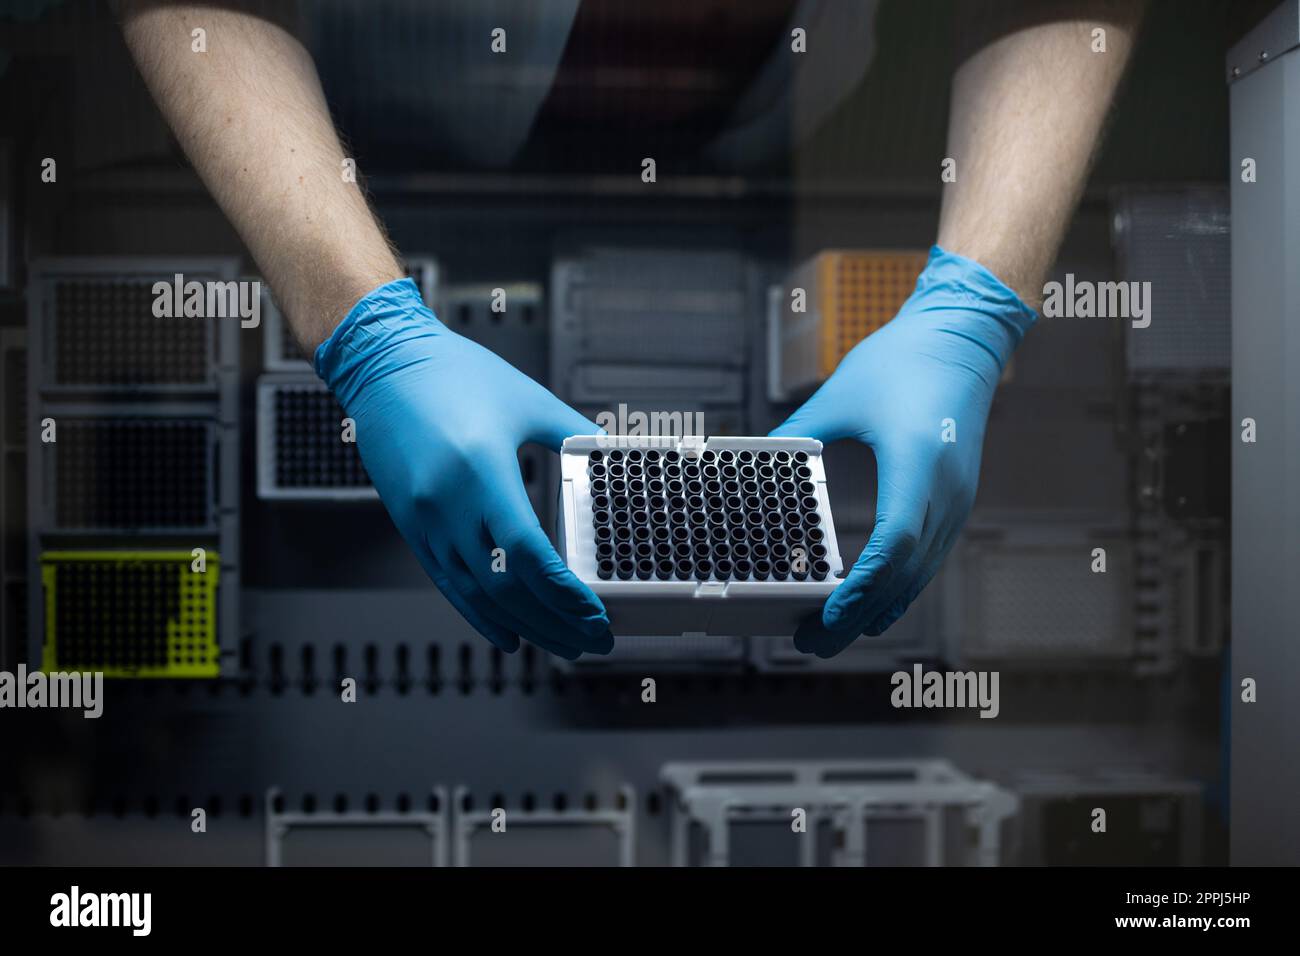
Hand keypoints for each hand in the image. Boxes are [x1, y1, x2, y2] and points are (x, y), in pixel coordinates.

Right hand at [315, 277, 612, 658]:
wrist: (384, 363)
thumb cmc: (453, 374)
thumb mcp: (528, 400)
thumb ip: (574, 433)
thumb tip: (612, 454)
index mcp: (482, 471)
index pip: (527, 554)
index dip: (563, 592)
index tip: (594, 613)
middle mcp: (448, 504)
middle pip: (506, 586)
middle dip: (554, 621)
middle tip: (592, 639)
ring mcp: (426, 520)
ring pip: (478, 594)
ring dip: (525, 626)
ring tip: (562, 644)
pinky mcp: (413, 527)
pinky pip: (450, 584)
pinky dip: (482, 615)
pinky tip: (509, 634)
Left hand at [771, 246, 1035, 656]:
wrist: (961, 338)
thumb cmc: (902, 359)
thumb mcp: (839, 396)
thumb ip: (796, 436)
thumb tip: (753, 464)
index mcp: (916, 461)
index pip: (894, 543)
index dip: (862, 587)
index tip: (829, 615)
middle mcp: (945, 490)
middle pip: (906, 574)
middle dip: (860, 616)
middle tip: (811, 642)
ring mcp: (956, 498)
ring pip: (920, 574)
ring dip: (879, 608)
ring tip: (832, 633)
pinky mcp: (955, 499)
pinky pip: (928, 557)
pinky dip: (898, 587)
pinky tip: (872, 604)